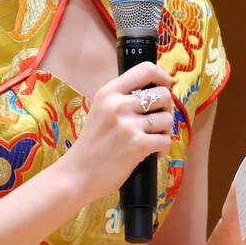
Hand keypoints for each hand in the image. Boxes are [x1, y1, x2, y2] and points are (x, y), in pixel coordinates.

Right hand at [59, 62, 175, 203]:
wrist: (77, 174)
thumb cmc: (92, 144)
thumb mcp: (101, 110)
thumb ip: (123, 98)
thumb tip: (159, 88)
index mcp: (109, 93)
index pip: (146, 69)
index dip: (162, 76)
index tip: (166, 85)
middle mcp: (118, 105)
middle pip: (164, 94)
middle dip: (166, 109)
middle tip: (156, 122)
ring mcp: (128, 125)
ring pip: (168, 119)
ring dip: (164, 131)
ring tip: (151, 139)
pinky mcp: (137, 144)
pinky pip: (166, 140)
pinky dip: (162, 149)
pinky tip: (150, 154)